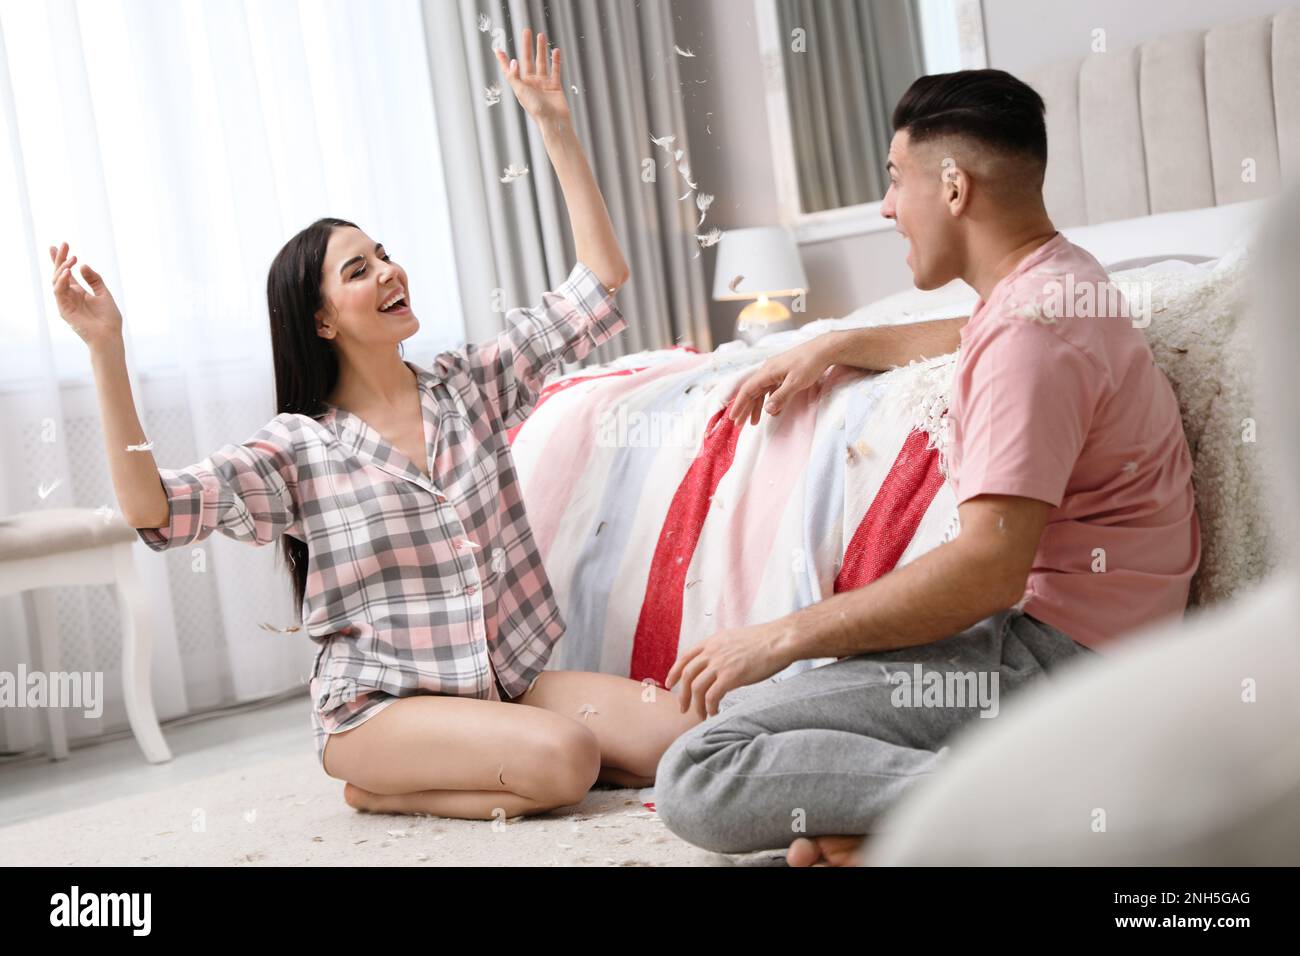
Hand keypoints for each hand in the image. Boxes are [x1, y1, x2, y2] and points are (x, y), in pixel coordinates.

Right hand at [49, 242, 121, 348]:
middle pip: (60, 274)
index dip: (63, 259)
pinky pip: (58, 292)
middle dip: (60, 259)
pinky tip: (68, 272)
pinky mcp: (64, 310)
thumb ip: (94, 279)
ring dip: (63, 268)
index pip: (67, 273)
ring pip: (57, 281)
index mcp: (78, 292)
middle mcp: (70, 296)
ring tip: (72, 259)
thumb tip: (83, 264)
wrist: (109, 336)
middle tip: (63, 244)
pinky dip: (61, 281)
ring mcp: (65, 302)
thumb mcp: (104, 294)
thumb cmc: (109, 319)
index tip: (63, 245)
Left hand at [494, 27, 569, 124]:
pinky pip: (555, 70)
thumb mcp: (521, 92)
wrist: (554, 121)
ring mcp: (543, 84)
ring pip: (542, 62)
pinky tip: (555, 51)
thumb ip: (514, 76)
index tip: (498, 49)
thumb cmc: (536, 110)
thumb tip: (513, 61)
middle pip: (528, 60)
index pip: (510, 70)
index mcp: (521, 86)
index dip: (503, 60)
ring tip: (541, 36)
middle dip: (526, 46)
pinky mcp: (555, 86)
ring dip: (541, 49)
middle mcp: (531, 83)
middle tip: (526, 31)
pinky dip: (555, 61)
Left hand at [666, 623, 792, 720]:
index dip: (675, 672)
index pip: (685, 657)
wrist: (780, 640)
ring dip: (696, 704)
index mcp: (712, 641)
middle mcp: (712, 651)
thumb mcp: (735, 639)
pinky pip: (712, 696)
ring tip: (700, 715)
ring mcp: (720, 663)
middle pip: (687, 675)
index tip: (670, 684)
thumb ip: (723, 650)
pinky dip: (710, 707)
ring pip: (697, 688)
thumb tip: (718, 665)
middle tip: (682, 708)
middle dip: (682, 694)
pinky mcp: (731, 676)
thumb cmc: (765, 641)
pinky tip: (714, 713)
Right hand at [727, 333, 839, 425]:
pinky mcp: (783, 373)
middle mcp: (768, 370)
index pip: (748, 389)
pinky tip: (771, 411)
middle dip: (745, 408)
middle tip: (739, 424)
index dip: (740, 404)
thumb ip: (781, 396)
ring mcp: (775, 371)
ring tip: (754, 422)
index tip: (734, 417)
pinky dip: (768, 401)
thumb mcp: (796, 382)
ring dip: (756, 406)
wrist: (823, 349)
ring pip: (761, 391)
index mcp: (767, 371)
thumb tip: (767, 410)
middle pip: (752, 391)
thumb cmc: (810, 364)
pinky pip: (770, 389)